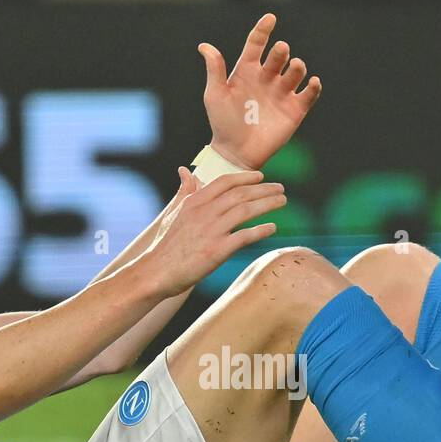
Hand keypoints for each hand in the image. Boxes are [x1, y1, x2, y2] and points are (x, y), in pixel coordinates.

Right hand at [137, 167, 284, 296]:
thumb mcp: (174, 213)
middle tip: (281, 188)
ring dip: (267, 204)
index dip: (245, 177)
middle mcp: (205, 212)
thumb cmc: (166, 244)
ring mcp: (212, 230)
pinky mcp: (217, 250)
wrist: (157, 271)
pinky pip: (244, 236)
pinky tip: (272, 228)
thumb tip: (184, 170)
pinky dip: (260, 230)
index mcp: (195, 201)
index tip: (261, 177)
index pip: (225, 182)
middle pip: (240, 194)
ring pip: (245, 211)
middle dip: (264, 189)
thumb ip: (184, 191)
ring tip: (282, 201)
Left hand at [198, 13, 322, 170]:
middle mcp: (267, 78)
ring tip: (296, 67)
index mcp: (247, 70)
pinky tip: (313, 82)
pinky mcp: (294, 110)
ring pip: (295, 72)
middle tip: (281, 51)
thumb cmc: (222, 123)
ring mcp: (282, 93)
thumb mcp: (215, 95)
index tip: (271, 18)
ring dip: (297, 66)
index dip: (263, 29)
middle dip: (281, 51)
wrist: (236, 152)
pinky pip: (309, 94)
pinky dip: (314, 87)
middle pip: (279, 56)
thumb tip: (204, 46)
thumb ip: (215, 70)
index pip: (257, 43)